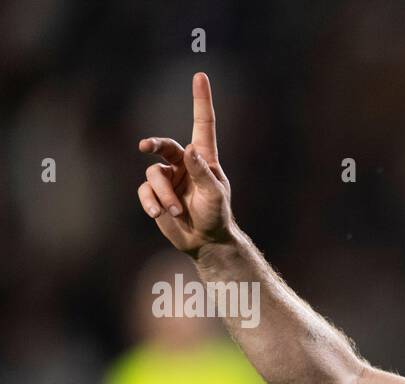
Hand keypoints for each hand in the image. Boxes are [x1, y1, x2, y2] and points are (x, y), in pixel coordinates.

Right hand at [136, 72, 232, 254]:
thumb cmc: (216, 216)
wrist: (205, 242)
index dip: (200, 100)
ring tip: (177, 211)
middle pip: (164, 146)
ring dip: (164, 194)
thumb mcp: (214, 195)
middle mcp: (184, 164)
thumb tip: (189, 149)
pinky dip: (151, 202)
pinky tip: (160, 213)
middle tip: (146, 147)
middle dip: (154, 145)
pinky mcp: (156, 194)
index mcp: (204, 159)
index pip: (202, 125)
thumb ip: (202, 172)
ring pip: (153, 174)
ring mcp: (169, 179)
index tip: (200, 76)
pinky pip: (145, 191)